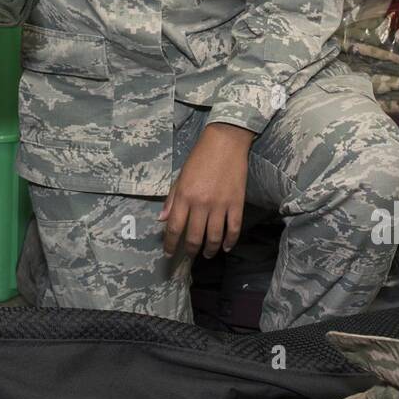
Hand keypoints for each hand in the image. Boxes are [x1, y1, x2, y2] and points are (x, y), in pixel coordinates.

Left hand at [159, 122, 254, 259]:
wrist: (225, 143)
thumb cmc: (200, 158)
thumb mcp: (180, 176)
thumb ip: (172, 200)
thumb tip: (162, 220)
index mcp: (184, 196)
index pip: (174, 227)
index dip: (170, 244)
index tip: (168, 253)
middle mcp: (200, 203)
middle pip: (194, 237)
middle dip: (190, 251)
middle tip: (189, 256)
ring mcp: (220, 205)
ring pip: (214, 237)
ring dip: (210, 250)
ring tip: (208, 254)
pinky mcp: (236, 204)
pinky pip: (233, 229)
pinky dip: (230, 241)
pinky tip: (226, 247)